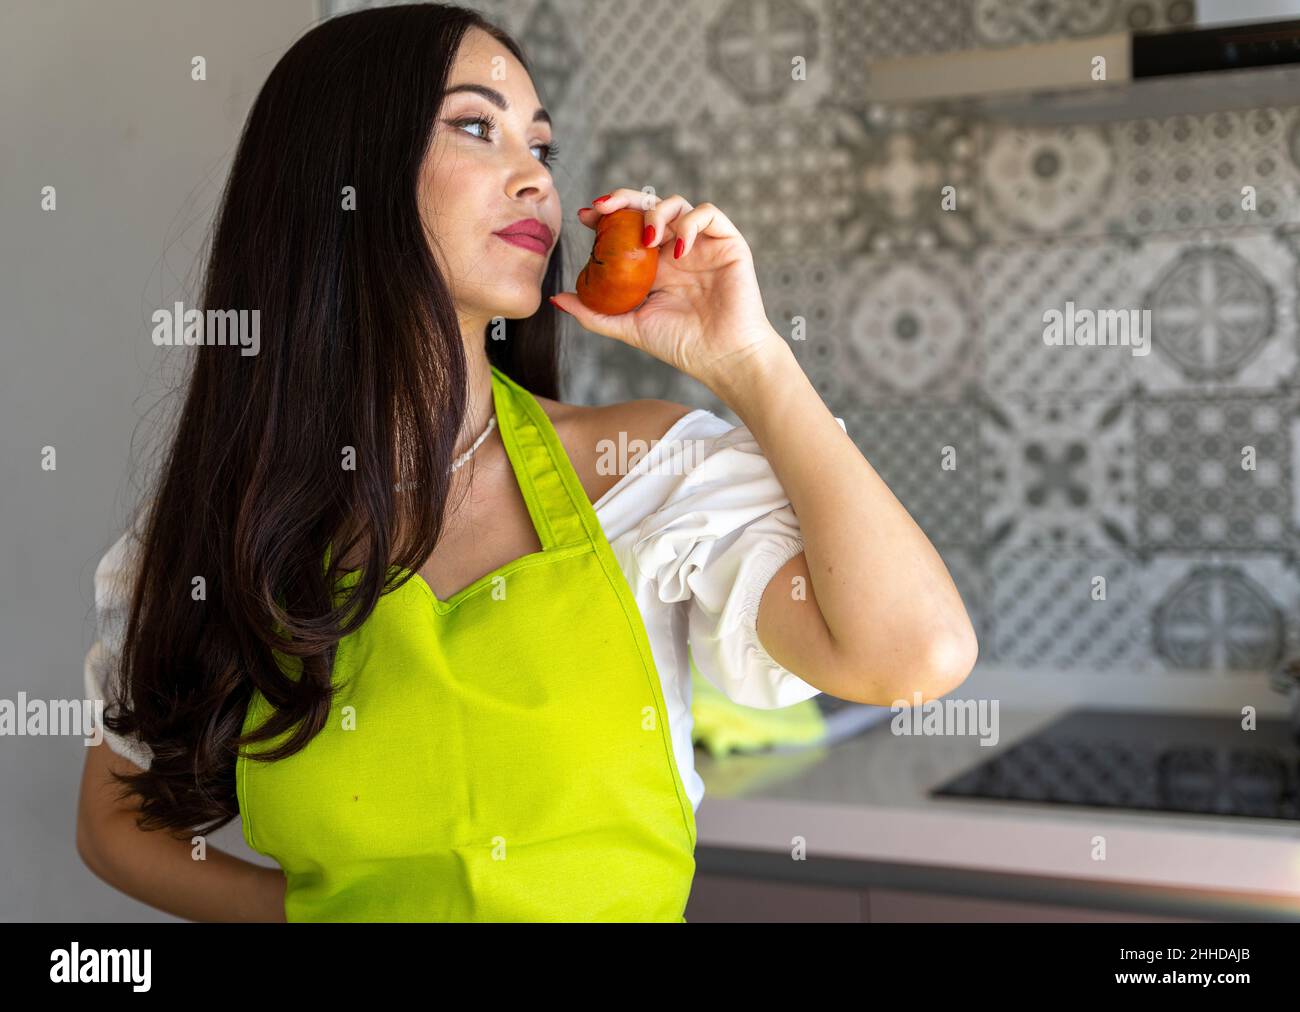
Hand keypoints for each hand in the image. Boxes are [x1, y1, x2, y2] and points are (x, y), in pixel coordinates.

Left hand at [550, 189, 786, 393]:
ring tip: (646, 238)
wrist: (722, 357)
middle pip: (648, 205)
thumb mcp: (628, 326)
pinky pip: (707, 213)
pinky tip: (677, 250)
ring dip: (655, 212)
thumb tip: (555, 299)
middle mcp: (676, 248)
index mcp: (654, 264)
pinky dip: (689, 223)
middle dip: (624, 199)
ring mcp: (701, 243)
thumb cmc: (680, 345)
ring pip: (676, 203)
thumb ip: (593, 313)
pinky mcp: (727, 242)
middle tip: (602, 208)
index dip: (606, 215)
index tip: (585, 217)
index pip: (627, 226)